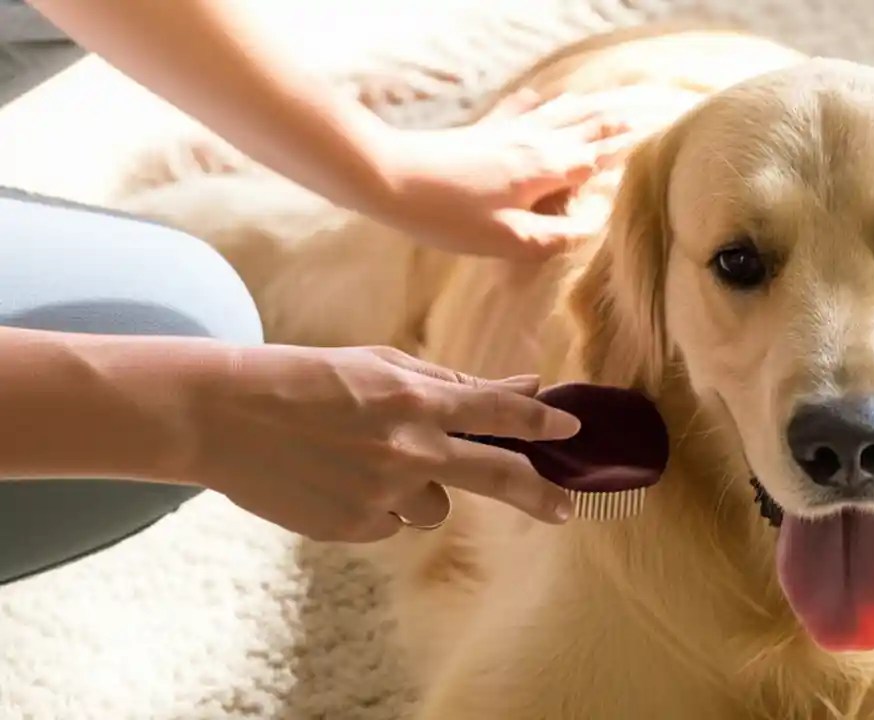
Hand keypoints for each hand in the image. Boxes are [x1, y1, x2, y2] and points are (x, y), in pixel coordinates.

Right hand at [181, 344, 580, 541]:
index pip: (499, 411)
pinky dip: (376, 506)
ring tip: (361, 460)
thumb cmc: (307, 379)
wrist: (224, 416)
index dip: (541, 420)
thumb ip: (454, 384)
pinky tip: (337, 480)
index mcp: (414, 399)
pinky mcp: (353, 527)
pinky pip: (390, 523)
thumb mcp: (382, 366)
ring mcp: (381, 494)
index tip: (572, 429)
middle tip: (564, 509)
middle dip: (538, 493)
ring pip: (434, 505)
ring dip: (417, 488)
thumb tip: (527, 384)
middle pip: (496, 476)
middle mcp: (407, 449)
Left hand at [366, 88, 640, 258]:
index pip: (602, 154)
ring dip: (592, 105)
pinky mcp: (484, 131)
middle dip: (622, 116)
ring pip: (562, 111)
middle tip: (652, 106)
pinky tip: (543, 96)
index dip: (633, 144)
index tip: (664, 134)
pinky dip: (541, 101)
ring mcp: (509, 131)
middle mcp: (535, 141)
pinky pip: (522, 109)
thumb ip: (556, 237)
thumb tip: (593, 229)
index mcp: (547, 168)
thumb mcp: (509, 240)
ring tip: (614, 98)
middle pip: (588, 123)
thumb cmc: (448, 216)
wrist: (389, 177)